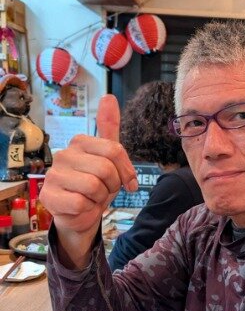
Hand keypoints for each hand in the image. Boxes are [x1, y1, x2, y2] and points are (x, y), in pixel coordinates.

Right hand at [40, 94, 137, 236]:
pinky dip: (88, 209)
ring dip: (100, 198)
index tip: (128, 182)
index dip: (126, 171)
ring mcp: (53, 175)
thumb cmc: (96, 184)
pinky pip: (81, 203)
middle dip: (113, 186)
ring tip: (92, 198)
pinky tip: (82, 207)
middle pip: (105, 169)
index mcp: (80, 142)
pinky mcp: (48, 196)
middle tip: (105, 191)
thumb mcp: (108, 157)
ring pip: (94, 186)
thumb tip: (108, 96)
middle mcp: (64, 154)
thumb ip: (109, 128)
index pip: (114, 150)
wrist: (80, 213)